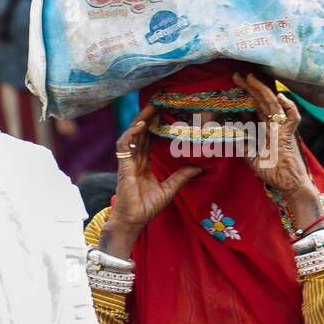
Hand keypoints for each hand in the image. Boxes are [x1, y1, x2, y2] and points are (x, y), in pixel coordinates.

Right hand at [102, 104, 200, 259]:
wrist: (133, 221)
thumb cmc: (146, 207)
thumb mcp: (170, 189)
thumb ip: (182, 176)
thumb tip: (199, 167)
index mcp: (144, 164)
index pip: (149, 139)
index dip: (155, 126)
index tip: (165, 113)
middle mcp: (135, 159)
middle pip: (141, 132)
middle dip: (148, 116)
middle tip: (159, 102)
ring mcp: (128, 161)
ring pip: (132, 134)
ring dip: (140, 119)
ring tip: (150, 107)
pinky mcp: (123, 166)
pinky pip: (125, 145)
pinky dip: (132, 134)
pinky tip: (141, 125)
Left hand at [234, 73, 314, 196]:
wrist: (289, 184)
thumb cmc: (272, 172)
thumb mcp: (250, 156)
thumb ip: (242, 144)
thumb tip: (229, 132)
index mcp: (265, 128)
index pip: (254, 107)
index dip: (245, 96)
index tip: (234, 86)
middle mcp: (274, 125)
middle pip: (261, 101)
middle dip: (249, 88)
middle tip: (236, 75)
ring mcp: (282, 129)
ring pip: (272, 104)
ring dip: (260, 90)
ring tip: (248, 77)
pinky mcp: (289, 135)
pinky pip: (292, 117)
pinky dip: (288, 106)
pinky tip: (279, 97)